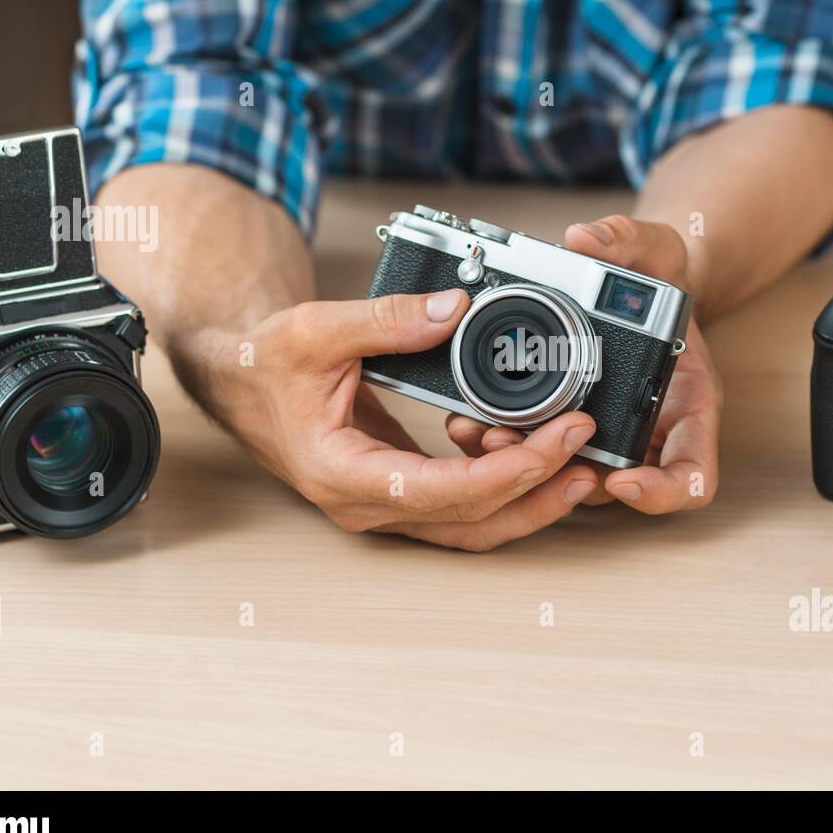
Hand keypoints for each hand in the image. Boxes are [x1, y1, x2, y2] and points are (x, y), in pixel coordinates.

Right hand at [182, 289, 599, 549]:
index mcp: (343, 474)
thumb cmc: (267, 364)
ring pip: (473, 524)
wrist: (242, 381)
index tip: (561, 438)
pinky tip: (535, 450)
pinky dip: (505, 484)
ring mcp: (385, 505)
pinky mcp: (401, 491)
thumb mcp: (317, 330)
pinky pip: (463, 504)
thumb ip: (387, 319)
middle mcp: (368, 504)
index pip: (445, 491)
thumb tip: (454, 307)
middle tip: (590, 456)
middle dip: (539, 493)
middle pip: (473, 524)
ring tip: (581, 464)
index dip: (512, 469)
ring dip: (531, 499)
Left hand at [447, 216, 721, 512]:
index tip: (625, 480)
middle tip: (518, 451)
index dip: (662, 492)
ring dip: (523, 468)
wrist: (640, 282)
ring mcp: (606, 437)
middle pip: (612, 487)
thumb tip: (586, 238)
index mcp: (688, 406)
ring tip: (480, 435)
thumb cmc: (660, 275)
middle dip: (563, 479)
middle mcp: (648, 434)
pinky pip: (540, 454)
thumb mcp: (655, 246)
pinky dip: (506, 445)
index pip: (691, 476)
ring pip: (567, 479)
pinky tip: (469, 421)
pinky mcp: (565, 429)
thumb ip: (627, 239)